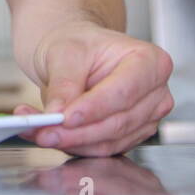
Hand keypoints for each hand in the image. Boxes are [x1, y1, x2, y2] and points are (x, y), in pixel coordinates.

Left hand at [13, 21, 174, 156]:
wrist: (77, 54)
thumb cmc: (80, 45)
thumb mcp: (67, 52)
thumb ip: (64, 83)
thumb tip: (57, 113)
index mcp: (150, 61)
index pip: (124, 92)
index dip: (95, 108)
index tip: (66, 117)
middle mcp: (155, 93)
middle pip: (118, 122)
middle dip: (77, 132)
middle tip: (44, 131)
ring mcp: (146, 118)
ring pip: (109, 141)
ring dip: (71, 142)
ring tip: (39, 131)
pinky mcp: (130, 136)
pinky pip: (102, 149)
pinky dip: (73, 145)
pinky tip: (49, 133)